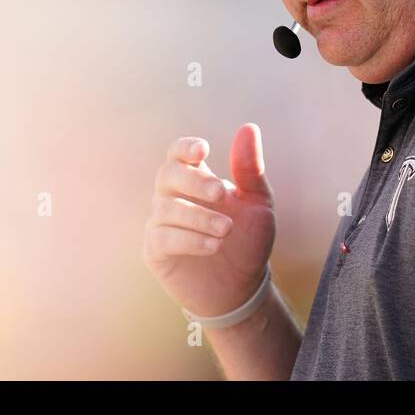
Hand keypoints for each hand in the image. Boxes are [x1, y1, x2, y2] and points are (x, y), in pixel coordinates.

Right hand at [142, 123, 276, 318]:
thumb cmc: (248, 239)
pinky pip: (162, 237)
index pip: (178, 153)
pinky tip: (213, 246)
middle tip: (221, 194)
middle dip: (194, 181)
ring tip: (226, 230)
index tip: (203, 150)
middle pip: (167, 174)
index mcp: (196, 180)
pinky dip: (189, 239)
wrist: (242, 286)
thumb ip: (250, 169)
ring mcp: (161, 223)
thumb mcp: (258, 203)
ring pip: (166, 208)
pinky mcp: (156, 251)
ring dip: (199, 217)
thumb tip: (247, 128)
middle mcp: (173, 197)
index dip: (185, 148)